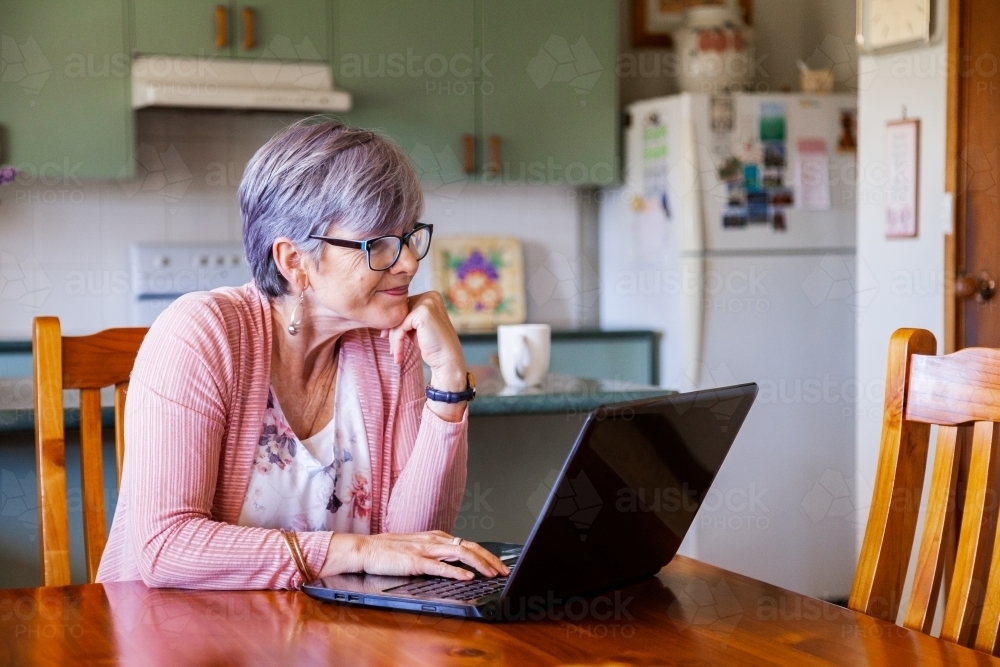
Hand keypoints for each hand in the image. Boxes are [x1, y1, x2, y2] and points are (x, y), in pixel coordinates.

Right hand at [320, 531, 509, 580]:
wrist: (365, 549)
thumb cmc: (389, 551)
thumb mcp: (418, 549)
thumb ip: (437, 554)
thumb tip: (457, 564)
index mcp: (436, 536)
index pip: (468, 544)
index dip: (487, 554)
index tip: (499, 565)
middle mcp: (434, 540)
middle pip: (470, 547)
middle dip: (490, 559)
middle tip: (504, 571)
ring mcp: (425, 549)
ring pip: (460, 553)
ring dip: (479, 564)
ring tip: (492, 574)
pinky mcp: (415, 561)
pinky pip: (440, 566)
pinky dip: (456, 572)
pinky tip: (467, 577)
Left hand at [381, 291, 467, 420]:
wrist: (447, 360)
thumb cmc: (432, 345)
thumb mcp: (417, 327)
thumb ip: (406, 318)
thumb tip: (384, 318)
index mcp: (431, 296)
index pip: (404, 306)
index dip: (395, 323)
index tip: (387, 337)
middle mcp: (430, 296)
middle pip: (400, 312)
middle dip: (392, 331)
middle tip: (392, 349)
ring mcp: (427, 303)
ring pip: (398, 320)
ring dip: (394, 340)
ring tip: (396, 355)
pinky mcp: (422, 313)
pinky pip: (400, 328)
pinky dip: (397, 343)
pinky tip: (399, 356)